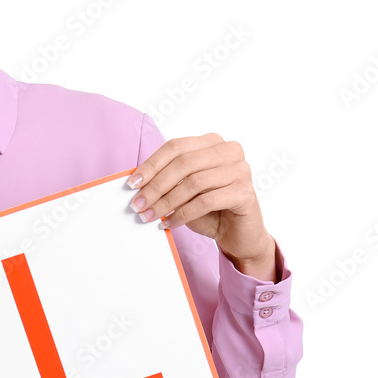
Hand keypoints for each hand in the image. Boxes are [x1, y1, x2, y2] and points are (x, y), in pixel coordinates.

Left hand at [127, 133, 277, 280]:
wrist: (238, 235)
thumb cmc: (209, 210)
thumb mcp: (183, 190)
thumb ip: (166, 180)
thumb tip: (136, 181)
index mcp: (212, 142)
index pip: (175, 147)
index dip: (151, 165)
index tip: (132, 184)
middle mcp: (229, 150)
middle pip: (183, 163)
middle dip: (155, 186)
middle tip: (137, 204)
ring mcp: (240, 170)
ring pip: (194, 182)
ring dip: (166, 202)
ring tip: (150, 216)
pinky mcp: (245, 192)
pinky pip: (206, 201)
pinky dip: (183, 213)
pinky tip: (170, 222)